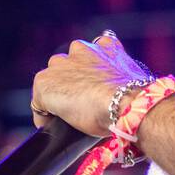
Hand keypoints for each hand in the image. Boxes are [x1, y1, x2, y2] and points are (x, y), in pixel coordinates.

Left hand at [30, 33, 150, 137]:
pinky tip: (55, 128)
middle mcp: (81, 49)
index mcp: (106, 46)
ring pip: (52, 81)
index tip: (94, 85)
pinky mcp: (45, 82)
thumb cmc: (135, 99)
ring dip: (57, 95)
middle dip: (71, 81)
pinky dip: (44, 117)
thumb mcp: (134, 81)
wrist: (126, 103)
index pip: (93, 50)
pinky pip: (39, 104)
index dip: (90, 69)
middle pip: (67, 64)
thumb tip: (124, 99)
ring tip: (66, 117)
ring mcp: (60, 65)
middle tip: (80, 105)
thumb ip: (123, 80)